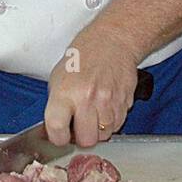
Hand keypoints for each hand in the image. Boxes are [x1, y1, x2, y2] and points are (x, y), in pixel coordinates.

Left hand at [45, 30, 139, 147]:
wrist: (111, 41)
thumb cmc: (83, 57)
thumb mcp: (58, 78)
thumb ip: (57, 106)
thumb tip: (56, 129)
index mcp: (66, 92)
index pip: (58, 130)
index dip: (58, 138)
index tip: (60, 137)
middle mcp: (88, 98)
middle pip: (87, 140)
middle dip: (83, 138)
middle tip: (80, 127)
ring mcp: (109, 101)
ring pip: (105, 136)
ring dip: (98, 130)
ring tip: (94, 113)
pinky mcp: (125, 102)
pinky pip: (118, 125)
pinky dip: (111, 122)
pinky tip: (105, 107)